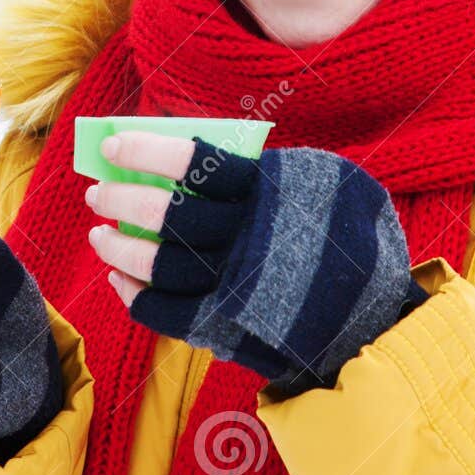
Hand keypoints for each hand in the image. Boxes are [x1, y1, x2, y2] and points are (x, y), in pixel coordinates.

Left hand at [88, 132, 425, 395]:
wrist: (377, 316)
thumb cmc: (342, 235)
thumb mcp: (320, 183)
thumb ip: (263, 169)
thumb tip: (188, 158)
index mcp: (271, 195)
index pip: (196, 163)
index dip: (147, 151)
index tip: (113, 144)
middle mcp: (249, 241)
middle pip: (168, 217)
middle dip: (122, 199)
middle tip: (98, 191)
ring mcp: (237, 289)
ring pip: (159, 266)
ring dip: (119, 247)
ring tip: (100, 232)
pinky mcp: (229, 330)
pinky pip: (166, 314)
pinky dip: (135, 296)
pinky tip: (118, 277)